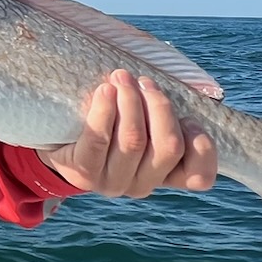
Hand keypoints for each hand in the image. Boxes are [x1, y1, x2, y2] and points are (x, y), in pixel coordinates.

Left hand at [37, 71, 217, 198]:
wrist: (59, 138)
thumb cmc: (110, 119)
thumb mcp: (143, 114)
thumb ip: (164, 106)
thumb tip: (191, 80)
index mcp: (165, 173)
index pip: (200, 177)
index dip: (203, 147)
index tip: (190, 118)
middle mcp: (143, 184)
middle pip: (168, 147)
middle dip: (160, 106)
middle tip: (145, 81)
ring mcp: (113, 182)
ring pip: (134, 140)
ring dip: (131, 101)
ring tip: (121, 77)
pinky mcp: (84, 172)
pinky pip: (99, 139)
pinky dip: (105, 110)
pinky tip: (104, 90)